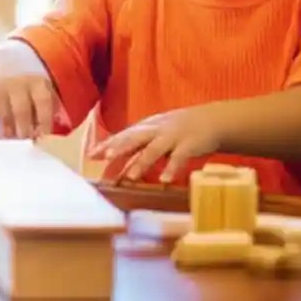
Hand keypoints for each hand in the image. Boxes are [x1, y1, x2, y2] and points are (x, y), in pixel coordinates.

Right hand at [0, 46, 54, 138]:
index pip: (43, 104)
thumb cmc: (31, 76)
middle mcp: (18, 84)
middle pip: (21, 112)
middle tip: (24, 139)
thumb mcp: (46, 84)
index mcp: (37, 81)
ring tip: (11, 138)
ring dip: (7, 131)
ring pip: (4, 114)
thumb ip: (50, 105)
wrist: (7, 55)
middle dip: (24, 130)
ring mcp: (0, 87)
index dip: (44, 122)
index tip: (43, 135)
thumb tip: (48, 130)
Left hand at [90, 105, 224, 183]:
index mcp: (144, 129)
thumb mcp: (153, 136)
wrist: (210, 120)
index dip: (106, 145)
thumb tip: (112, 166)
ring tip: (131, 177)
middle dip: (119, 147)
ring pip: (154, 149)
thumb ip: (135, 150)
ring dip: (143, 162)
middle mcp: (155, 131)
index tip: (90, 155)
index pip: (121, 136)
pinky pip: (180, 157)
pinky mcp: (190, 145)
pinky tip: (165, 180)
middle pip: (134, 138)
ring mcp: (172, 137)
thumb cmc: (175, 131)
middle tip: (105, 156)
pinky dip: (172, 168)